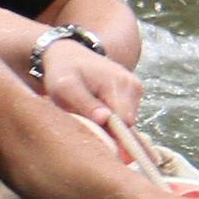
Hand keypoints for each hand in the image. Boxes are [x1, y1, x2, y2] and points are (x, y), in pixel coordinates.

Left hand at [36, 37, 144, 155]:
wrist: (68, 55)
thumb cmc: (63, 72)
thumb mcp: (65, 87)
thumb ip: (85, 103)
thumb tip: (105, 119)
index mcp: (119, 83)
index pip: (125, 124)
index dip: (111, 138)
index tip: (96, 142)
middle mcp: (133, 86)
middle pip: (128, 126)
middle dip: (109, 132)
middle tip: (86, 125)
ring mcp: (135, 89)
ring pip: (127, 124)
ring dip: (109, 126)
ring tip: (88, 115)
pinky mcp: (132, 93)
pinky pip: (125, 117)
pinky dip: (112, 120)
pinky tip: (97, 113)